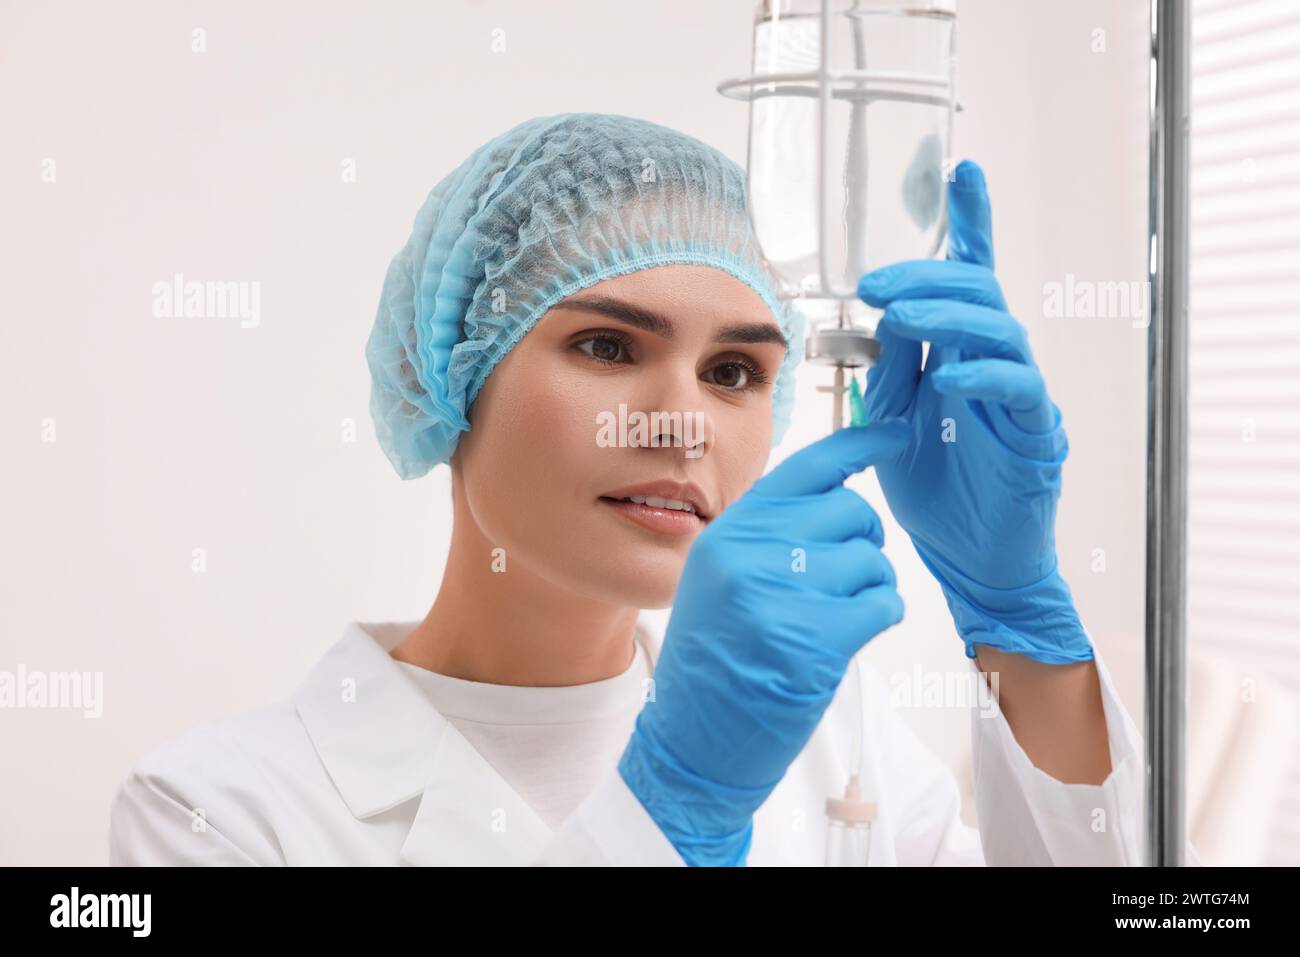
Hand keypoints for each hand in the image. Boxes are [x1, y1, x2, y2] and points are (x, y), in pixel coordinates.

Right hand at [618, 421, 909, 865]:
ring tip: (838, 619)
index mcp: (727, 533)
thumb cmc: (714, 668)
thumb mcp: (721, 583)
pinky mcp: (814, 638)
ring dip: (871, 588)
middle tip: (844, 581)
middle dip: (864, 544)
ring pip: (871, 560)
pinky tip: (852, 637)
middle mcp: (749, 552)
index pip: (805, 467)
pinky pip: (881, 603)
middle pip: (849, 512)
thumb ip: (768, 537)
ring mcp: (780, 593)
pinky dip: (880, 618)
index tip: (896, 434)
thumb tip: (836, 496)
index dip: (859, 444)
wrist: (691, 745)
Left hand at [856, 159, 1091, 665]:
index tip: (960, 169)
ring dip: (950, 316)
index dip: (970, 222)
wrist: (971, 560)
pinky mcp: (1036, 435)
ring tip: (903, 316)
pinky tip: (950, 374)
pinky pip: (1021, 392)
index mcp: (961, 353)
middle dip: (929, 277)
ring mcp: (1020, 397)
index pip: (968, 280)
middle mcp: (995, 365)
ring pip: (1001, 331)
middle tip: (878, 286)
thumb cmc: (937, 490)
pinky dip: (985, 375)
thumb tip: (880, 320)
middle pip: (979, 294)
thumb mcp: (895, 422)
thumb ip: (892, 372)